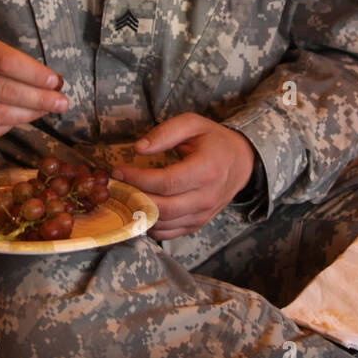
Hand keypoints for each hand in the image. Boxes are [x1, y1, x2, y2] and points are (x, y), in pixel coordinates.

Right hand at [0, 26, 69, 138]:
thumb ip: (10, 56)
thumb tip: (51, 82)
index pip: (7, 63)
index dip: (36, 75)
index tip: (56, 81)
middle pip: (6, 92)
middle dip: (40, 99)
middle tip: (62, 102)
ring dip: (30, 115)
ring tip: (48, 110)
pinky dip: (11, 126)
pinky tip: (25, 117)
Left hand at [110, 113, 255, 240]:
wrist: (241, 162)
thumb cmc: (214, 140)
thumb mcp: (192, 124)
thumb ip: (165, 133)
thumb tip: (138, 148)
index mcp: (207, 170)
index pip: (166, 182)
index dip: (138, 179)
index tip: (119, 170)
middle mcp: (207, 197)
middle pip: (163, 207)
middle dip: (134, 198)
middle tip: (116, 186)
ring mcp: (203, 214)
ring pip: (164, 223)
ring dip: (139, 212)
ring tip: (124, 196)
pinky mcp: (197, 224)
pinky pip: (169, 233)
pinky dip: (150, 224)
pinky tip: (139, 208)